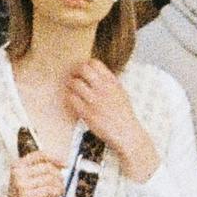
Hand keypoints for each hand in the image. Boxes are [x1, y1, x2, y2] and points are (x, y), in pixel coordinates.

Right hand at [0, 151, 64, 196]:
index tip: (65, 164)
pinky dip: (57, 192)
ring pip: (51, 179)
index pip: (39, 155)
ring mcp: (21, 185)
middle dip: (59, 176)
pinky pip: (50, 190)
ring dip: (59, 186)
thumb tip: (61, 163)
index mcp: (17, 165)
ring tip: (58, 191)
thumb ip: (40, 169)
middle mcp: (18, 173)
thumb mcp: (26, 179)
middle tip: (60, 184)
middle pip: (48, 168)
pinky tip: (56, 196)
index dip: (55, 158)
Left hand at [65, 61, 155, 181]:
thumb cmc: (123, 114)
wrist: (126, 133)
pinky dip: (70, 98)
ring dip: (70, 85)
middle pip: (83, 69)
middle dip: (75, 72)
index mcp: (112, 82)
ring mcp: (95, 101)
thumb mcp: (121, 93)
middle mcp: (104, 89)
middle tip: (73, 78)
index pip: (95, 63)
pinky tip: (73, 102)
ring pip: (74, 83)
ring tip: (71, 90)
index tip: (81, 71)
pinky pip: (72, 99)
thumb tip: (95, 72)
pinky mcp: (88, 114)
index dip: (85, 65)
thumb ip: (109, 82)